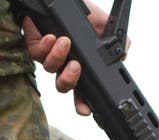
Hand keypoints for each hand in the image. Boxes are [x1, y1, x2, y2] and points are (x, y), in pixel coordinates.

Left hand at [23, 1, 128, 115]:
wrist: (67, 0)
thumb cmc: (87, 15)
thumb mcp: (106, 26)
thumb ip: (118, 42)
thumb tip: (123, 54)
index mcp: (82, 68)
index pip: (82, 92)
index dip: (83, 103)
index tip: (85, 109)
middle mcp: (64, 66)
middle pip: (63, 85)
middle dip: (69, 79)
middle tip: (75, 66)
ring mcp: (49, 57)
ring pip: (50, 68)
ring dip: (57, 57)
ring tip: (64, 41)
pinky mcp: (35, 44)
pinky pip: (35, 52)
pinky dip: (43, 46)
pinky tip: (50, 37)